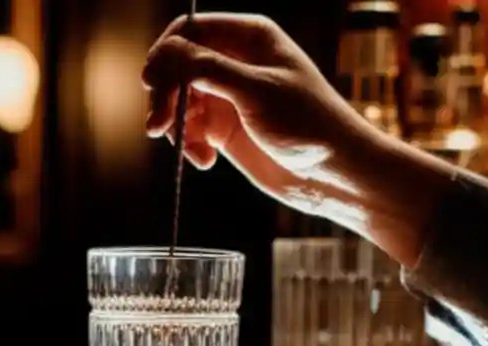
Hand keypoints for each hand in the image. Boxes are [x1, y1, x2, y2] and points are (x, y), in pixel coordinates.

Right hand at [143, 13, 451, 267]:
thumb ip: (207, 69)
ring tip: (190, 151)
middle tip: (159, 127)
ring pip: (180, 100)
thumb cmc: (309, 124)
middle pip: (177, 66)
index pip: (189, 30)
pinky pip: (192, 130)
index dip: (165, 54)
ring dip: (177, 126)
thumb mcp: (255, 91)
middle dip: (165, 96)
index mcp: (250, 37)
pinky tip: (204, 161)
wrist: (335, 173)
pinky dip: (190, 146)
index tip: (152, 83)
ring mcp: (230, 96)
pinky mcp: (228, 129)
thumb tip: (163, 54)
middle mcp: (236, 62)